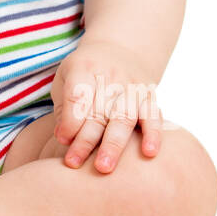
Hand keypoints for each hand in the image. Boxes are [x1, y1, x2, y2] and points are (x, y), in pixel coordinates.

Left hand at [50, 38, 161, 172]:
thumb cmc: (85, 72)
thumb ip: (64, 107)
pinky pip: (153, 116)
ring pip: (124, 117)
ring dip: (114, 144)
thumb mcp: (66, 78)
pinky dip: (153, 134)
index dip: (70, 121)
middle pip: (98, 112)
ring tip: (105, 167)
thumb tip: (64, 137)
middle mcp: (110, 77)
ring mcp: (132, 86)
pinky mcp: (150, 96)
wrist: (119, 49)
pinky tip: (149, 153)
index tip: (63, 141)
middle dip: (86, 140)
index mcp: (84, 69)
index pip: (77, 97)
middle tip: (75, 163)